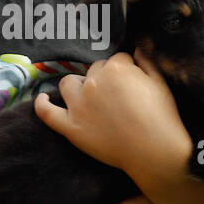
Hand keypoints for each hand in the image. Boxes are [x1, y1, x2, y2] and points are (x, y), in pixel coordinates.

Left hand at [34, 49, 191, 188]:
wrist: (154, 152)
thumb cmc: (161, 117)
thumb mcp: (160, 82)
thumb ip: (146, 62)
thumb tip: (136, 51)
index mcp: (116, 69)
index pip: (117, 60)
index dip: (125, 71)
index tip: (131, 84)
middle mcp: (94, 83)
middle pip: (94, 70)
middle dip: (103, 79)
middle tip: (116, 97)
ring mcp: (79, 105)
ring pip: (69, 84)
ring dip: (77, 86)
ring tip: (86, 96)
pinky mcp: (71, 127)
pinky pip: (47, 112)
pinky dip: (41, 104)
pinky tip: (42, 98)